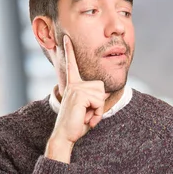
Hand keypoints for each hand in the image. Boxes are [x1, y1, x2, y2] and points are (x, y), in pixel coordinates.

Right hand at [46, 35, 109, 162]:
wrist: (65, 135)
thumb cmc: (77, 124)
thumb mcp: (88, 109)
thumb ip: (95, 99)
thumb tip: (106, 91)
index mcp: (73, 86)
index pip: (72, 66)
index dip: (69, 51)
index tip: (66, 37)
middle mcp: (73, 85)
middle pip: (101, 86)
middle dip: (99, 103)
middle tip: (87, 114)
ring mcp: (76, 89)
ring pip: (101, 95)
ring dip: (98, 109)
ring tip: (86, 116)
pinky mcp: (79, 95)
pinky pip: (99, 102)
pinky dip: (97, 113)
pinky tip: (87, 118)